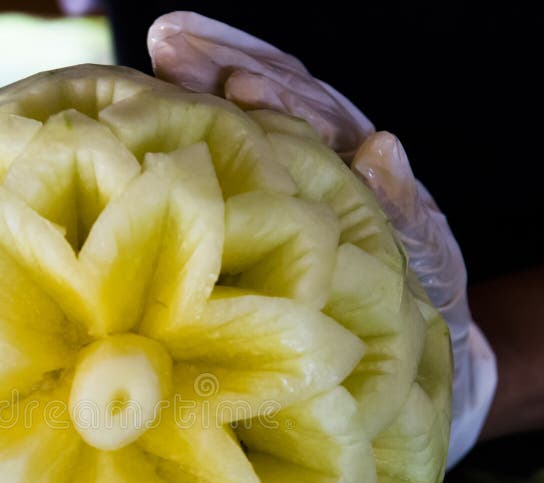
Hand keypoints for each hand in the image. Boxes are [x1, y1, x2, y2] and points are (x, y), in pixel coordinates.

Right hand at [148, 11, 496, 467]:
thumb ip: (399, 206)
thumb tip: (377, 147)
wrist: (398, 364)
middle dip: (215, 69)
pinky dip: (175, 167)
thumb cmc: (410, 309)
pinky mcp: (237, 243)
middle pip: (257, 107)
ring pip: (226, 141)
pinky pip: (206, 197)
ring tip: (150, 70)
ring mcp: (265, 205)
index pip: (303, 112)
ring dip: (187, 102)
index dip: (270, 89)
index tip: (233, 82)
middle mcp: (298, 176)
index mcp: (341, 172)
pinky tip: (139, 142)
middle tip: (168, 45)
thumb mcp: (417, 258)